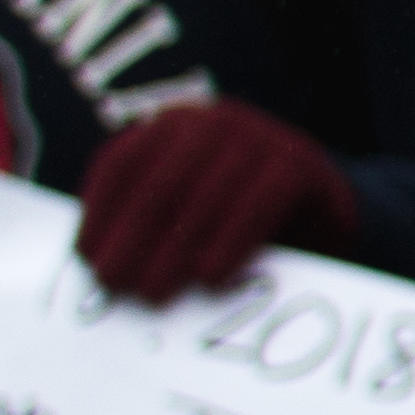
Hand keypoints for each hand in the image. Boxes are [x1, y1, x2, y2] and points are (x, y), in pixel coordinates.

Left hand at [77, 96, 358, 304]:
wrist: (327, 208)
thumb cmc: (237, 218)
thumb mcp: (186, 210)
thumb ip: (147, 225)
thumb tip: (98, 268)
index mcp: (172, 126)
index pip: (122, 164)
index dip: (100, 212)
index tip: (87, 261)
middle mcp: (213, 120)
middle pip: (160, 181)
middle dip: (133, 238)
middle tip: (117, 286)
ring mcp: (261, 135)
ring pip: (205, 194)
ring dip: (175, 250)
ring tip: (156, 294)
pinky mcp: (300, 160)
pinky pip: (259, 202)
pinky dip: (231, 242)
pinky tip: (212, 278)